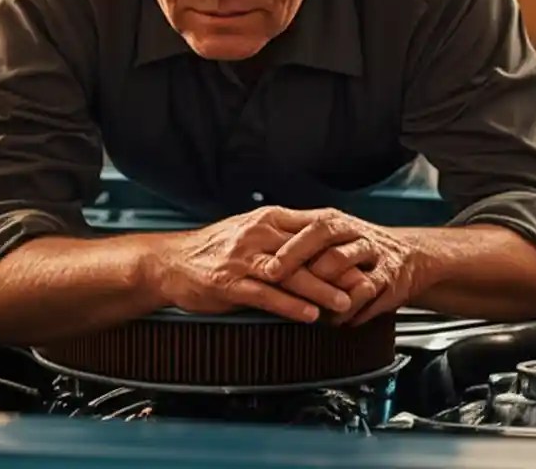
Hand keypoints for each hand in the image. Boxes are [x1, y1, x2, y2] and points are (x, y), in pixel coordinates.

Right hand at [155, 207, 359, 322]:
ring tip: (345, 303)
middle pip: (307, 252)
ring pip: (290, 274)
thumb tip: (322, 243)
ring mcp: (243, 259)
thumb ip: (285, 235)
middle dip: (339, 270)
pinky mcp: (230, 283)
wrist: (170, 262)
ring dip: (320, 290)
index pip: (313, 228)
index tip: (365, 257)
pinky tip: (308, 315)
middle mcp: (258, 235)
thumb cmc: (215, 249)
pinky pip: (265, 295)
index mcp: (268, 219)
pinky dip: (290, 306)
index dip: (341, 244)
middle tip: (365, 284)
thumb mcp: (252, 230)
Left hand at [265, 209, 422, 325]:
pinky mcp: (390, 281)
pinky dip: (348, 312)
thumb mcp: (333, 236)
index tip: (267, 267)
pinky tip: (334, 320)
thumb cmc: (359, 249)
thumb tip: (262, 254)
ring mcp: (376, 258)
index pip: (314, 228)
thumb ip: (302, 241)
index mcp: (339, 223)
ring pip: (348, 271)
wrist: (412, 256)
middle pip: (329, 243)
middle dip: (300, 263)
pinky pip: (366, 296)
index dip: (290, 248)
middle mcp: (358, 236)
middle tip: (278, 282)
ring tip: (306, 308)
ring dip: (323, 292)